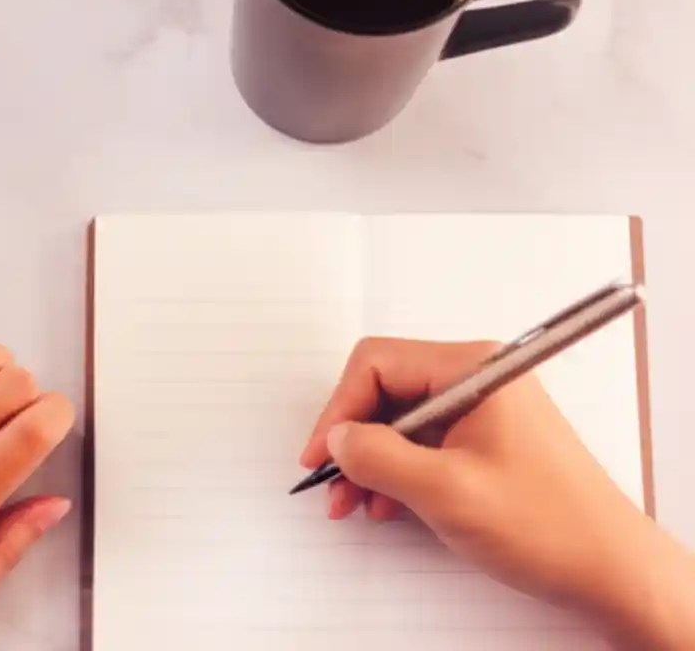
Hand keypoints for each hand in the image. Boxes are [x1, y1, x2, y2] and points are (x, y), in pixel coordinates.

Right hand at [299, 338, 694, 649]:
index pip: (376, 364)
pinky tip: (388, 503)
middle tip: (332, 485)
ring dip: (371, 460)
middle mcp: (478, 377)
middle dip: (353, 439)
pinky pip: (425, 441)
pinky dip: (398, 470)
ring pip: (401, 419)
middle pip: (386, 390)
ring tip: (356, 503)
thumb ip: (378, 457)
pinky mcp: (486, 437)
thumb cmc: (545, 524)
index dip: (339, 409)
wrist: (609, 567)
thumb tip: (337, 439)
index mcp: (473, 368)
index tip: (322, 455)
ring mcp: (483, 407)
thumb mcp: (444, 491)